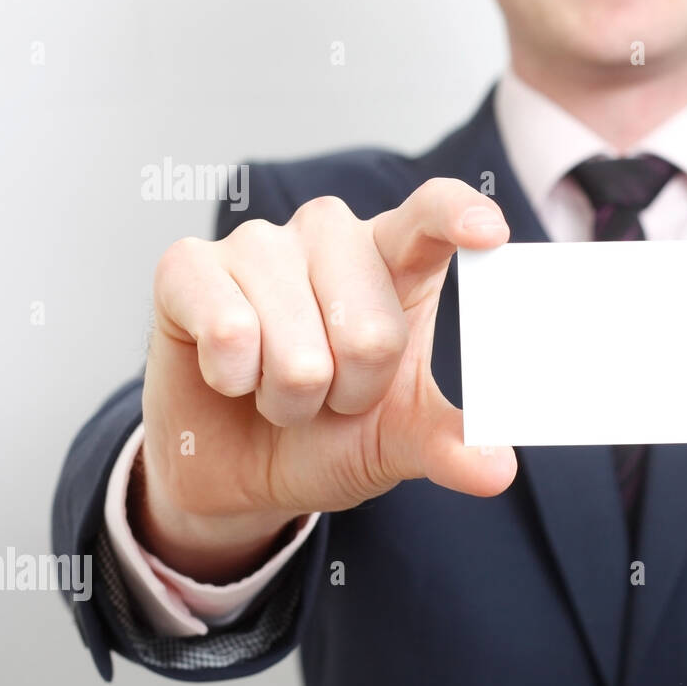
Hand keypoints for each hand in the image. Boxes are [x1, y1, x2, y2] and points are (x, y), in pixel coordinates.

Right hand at [139, 179, 517, 580]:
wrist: (241, 469)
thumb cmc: (330, 432)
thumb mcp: (399, 442)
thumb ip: (449, 444)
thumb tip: (498, 469)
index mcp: (398, 257)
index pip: (432, 215)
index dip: (458, 216)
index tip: (490, 232)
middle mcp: (332, 234)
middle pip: (370, 329)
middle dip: (352, 392)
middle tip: (331, 394)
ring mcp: (259, 243)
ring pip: (296, 345)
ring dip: (290, 396)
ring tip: (279, 388)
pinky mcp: (188, 265)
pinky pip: (227, 331)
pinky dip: (233, 379)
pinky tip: (229, 374)